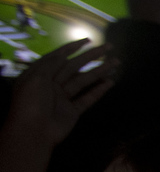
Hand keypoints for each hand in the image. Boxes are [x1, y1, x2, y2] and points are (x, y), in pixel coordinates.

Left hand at [2, 40, 117, 154]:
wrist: (33, 132)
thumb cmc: (31, 102)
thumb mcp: (37, 78)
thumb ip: (51, 64)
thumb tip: (63, 53)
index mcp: (39, 75)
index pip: (57, 57)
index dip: (72, 47)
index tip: (88, 40)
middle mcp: (51, 84)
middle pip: (74, 66)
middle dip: (91, 56)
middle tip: (109, 47)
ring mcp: (62, 98)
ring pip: (83, 81)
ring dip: (100, 71)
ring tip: (116, 63)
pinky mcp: (72, 111)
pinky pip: (87, 98)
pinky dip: (98, 91)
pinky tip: (110, 83)